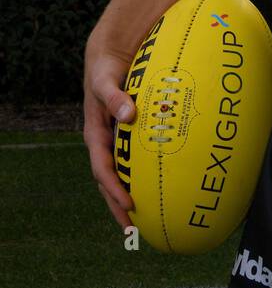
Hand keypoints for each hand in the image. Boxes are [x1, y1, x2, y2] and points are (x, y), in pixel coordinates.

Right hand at [83, 33, 138, 229]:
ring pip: (121, 175)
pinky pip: (134, 159)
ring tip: (145, 221)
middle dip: (119, 206)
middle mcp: (104, 142)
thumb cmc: (106, 69)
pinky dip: (143, 175)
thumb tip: (128, 114)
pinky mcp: (127, 135)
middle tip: (133, 231)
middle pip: (109, 182)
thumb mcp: (106, 80)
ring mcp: (115, 140)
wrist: (109, 56)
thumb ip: (114, 95)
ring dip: (129, 197)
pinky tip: (160, 186)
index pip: (102, 168)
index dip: (114, 188)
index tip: (128, 204)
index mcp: (95, 134)